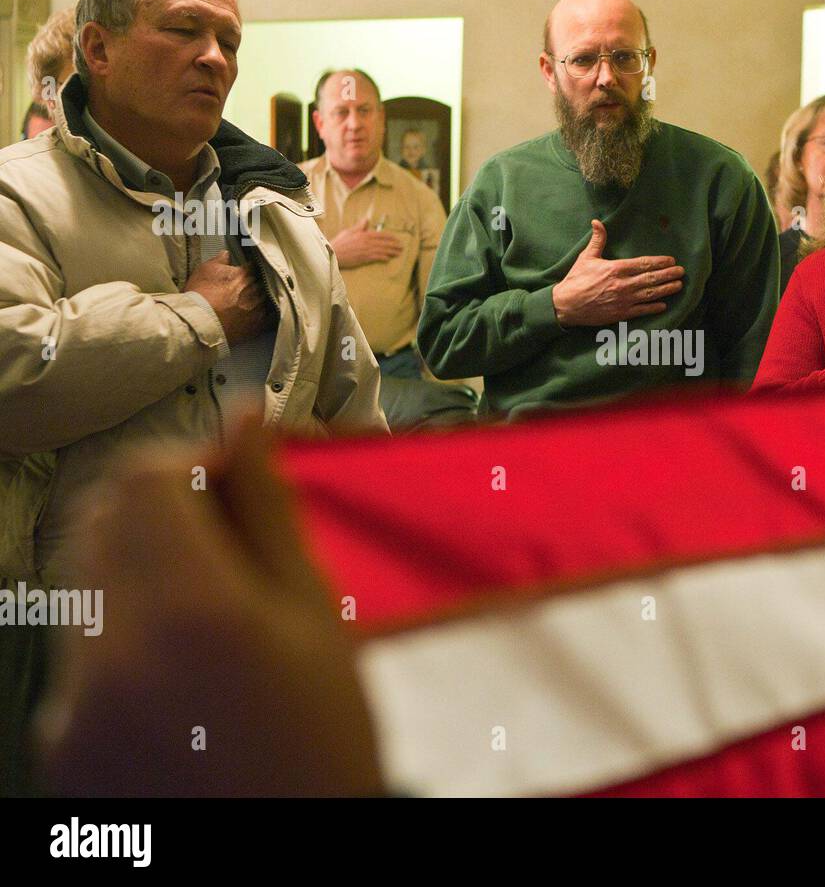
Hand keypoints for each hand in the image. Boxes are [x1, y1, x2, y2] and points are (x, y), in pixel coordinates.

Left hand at [36, 415, 384, 796]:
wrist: (290, 854)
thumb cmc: (326, 743)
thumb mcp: (318, 618)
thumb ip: (270, 512)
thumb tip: (248, 421)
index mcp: (191, 610)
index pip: (144, 478)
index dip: (193, 460)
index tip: (236, 480)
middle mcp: (111, 652)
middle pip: (100, 519)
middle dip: (159, 506)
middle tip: (226, 536)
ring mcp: (73, 702)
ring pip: (82, 578)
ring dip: (136, 564)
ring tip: (210, 609)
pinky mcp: (58, 739)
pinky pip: (75, 647)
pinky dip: (119, 629)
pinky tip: (181, 667)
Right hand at [183, 250, 271, 344]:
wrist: (200, 322)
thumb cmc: (199, 295)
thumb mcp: (204, 270)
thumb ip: (218, 260)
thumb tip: (226, 254)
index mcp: (243, 274)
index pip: (253, 267)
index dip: (249, 269)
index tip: (245, 272)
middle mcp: (254, 290)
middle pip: (261, 284)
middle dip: (255, 285)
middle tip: (245, 289)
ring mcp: (258, 307)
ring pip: (266, 300)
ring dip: (260, 300)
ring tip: (250, 303)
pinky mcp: (259, 324)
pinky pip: (269, 317)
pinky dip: (265, 315)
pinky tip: (258, 315)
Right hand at [331, 219, 404, 268]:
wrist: (333, 253)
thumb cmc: (340, 242)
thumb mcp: (349, 231)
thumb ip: (360, 226)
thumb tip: (366, 219)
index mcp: (364, 234)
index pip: (381, 234)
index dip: (391, 237)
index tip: (397, 239)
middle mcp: (367, 241)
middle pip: (384, 243)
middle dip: (394, 245)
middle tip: (401, 247)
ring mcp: (366, 250)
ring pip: (382, 250)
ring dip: (392, 252)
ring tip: (399, 253)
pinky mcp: (364, 258)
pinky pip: (376, 257)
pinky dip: (383, 258)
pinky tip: (388, 259)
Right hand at [551, 219, 684, 326]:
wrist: (566, 305)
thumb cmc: (576, 280)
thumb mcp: (586, 257)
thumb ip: (597, 240)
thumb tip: (597, 222)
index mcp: (616, 268)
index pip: (643, 263)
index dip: (659, 262)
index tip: (671, 260)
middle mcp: (623, 284)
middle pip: (651, 278)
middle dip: (668, 274)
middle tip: (681, 272)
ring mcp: (623, 300)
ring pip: (650, 294)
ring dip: (666, 289)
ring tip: (678, 285)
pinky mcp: (620, 314)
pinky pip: (641, 310)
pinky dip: (654, 307)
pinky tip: (664, 304)